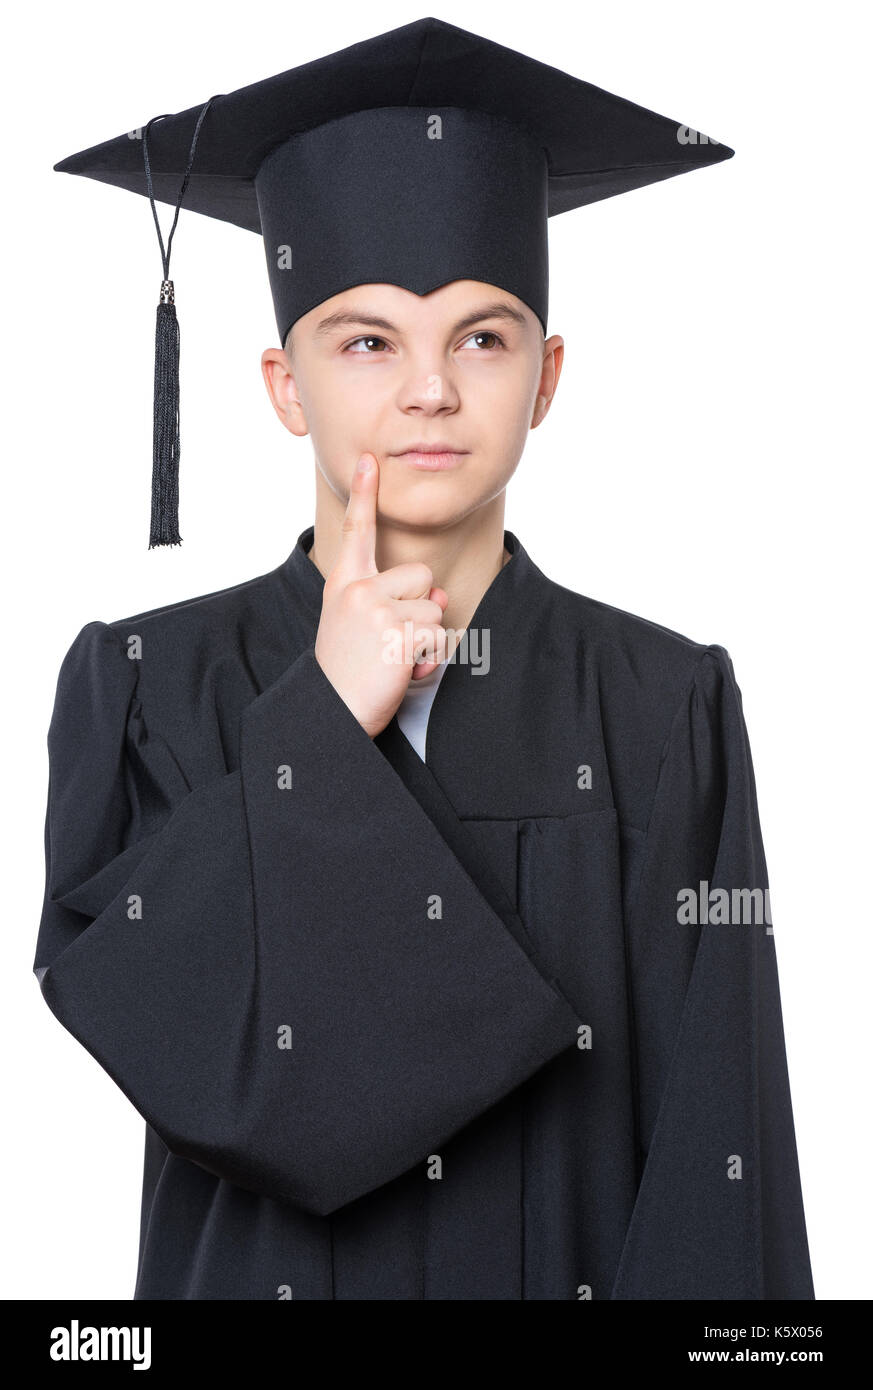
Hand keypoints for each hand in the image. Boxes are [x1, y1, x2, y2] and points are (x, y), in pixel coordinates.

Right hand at [314, 453, 449, 737]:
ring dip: (424, 642)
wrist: (333, 712)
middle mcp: (358, 590)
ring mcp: (377, 611)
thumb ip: (397, 602)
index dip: (364, 493)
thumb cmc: (348, 671)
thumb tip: (439, 598)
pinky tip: (401, 672)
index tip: (368, 459)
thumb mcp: (363, 627)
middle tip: (389, 641)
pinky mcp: (398, 635)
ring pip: (434, 611)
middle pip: (422, 576)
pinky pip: (439, 639)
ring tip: (392, 660)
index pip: (357, 531)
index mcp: (345, 584)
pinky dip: (429, 661)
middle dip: (420, 610)